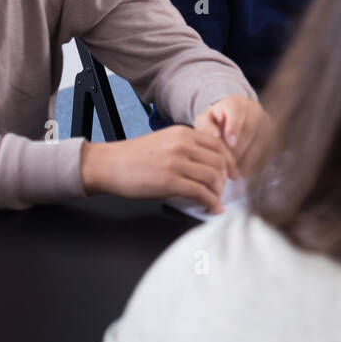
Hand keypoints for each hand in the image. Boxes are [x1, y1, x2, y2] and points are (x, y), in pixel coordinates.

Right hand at [80, 125, 236, 212]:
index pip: (219, 146)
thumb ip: (187, 148)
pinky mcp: (169, 181)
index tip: (233, 174)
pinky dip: (211, 202)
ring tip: (216, 200)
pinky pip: (201, 192)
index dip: (230, 162)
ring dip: (219, 192)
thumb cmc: (133, 157)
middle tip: (223, 191)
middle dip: (226, 179)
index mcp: (183, 133)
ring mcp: (176, 162)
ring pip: (213, 177)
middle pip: (220, 162)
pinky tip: (212, 208)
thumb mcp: (164, 142)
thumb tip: (208, 164)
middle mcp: (183, 144)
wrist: (107, 164)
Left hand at [194, 94, 267, 178]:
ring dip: (249, 158)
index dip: (234, 128)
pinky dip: (259, 162)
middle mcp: (254, 109)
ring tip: (236, 172)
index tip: (229, 144)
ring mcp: (266, 121)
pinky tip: (247, 172)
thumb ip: (205, 127)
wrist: (233, 117)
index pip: (237, 112)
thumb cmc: (216, 121)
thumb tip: (215, 136)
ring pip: (262, 140)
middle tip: (228, 165)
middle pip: (250, 128)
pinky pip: (269, 148)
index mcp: (236, 103)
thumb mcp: (204, 120)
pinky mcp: (273, 134)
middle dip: (240, 149)